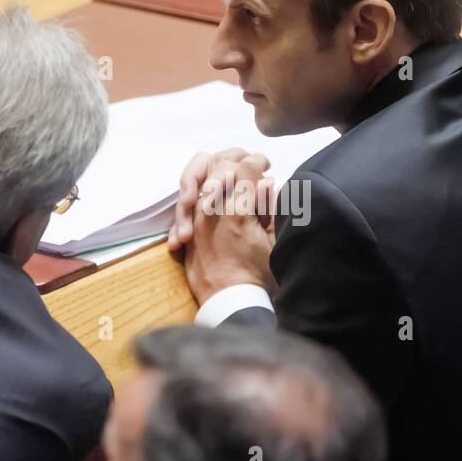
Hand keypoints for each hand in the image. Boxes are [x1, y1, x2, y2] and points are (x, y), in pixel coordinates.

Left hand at [179, 153, 276, 305]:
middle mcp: (212, 208)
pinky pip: (187, 194)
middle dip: (237, 158)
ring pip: (197, 173)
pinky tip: (210, 189)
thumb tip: (266, 183)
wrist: (228, 302)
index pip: (245, 167)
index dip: (257, 161)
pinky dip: (197, 185)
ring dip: (214, 167)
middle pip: (220, 163)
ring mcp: (196, 216)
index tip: (266, 165)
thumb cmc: (256, 277)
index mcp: (237, 210)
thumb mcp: (274, 241)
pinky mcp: (188, 225)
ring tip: (229, 172)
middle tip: (251, 165)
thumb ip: (270, 207)